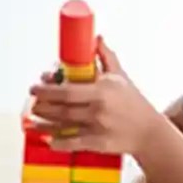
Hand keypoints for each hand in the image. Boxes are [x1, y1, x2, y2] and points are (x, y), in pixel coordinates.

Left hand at [29, 38, 161, 154]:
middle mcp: (98, 109)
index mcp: (102, 90)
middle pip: (61, 108)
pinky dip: (59, 143)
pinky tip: (48, 140)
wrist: (149, 131)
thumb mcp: (121, 77)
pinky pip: (73, 144)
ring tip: (34, 118)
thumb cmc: (133, 102)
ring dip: (44, 123)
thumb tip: (97, 38)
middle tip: (33, 102)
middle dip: (42, 105)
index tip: (36, 85)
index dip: (47, 89)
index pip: (67, 90)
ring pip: (63, 126)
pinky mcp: (98, 144)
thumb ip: (106, 57)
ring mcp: (97, 128)